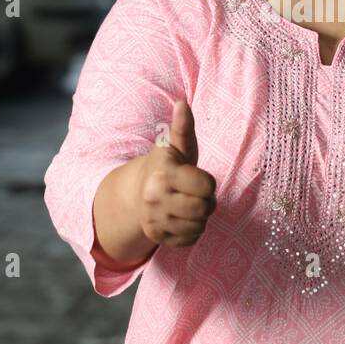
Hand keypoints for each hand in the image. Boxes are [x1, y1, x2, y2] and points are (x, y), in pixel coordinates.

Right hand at [135, 99, 216, 247]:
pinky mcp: (157, 236)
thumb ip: (183, 128)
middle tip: (196, 194)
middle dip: (207, 202)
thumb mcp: (176, 148)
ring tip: (188, 205)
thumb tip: (182, 104)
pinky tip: (182, 219)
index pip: (208, 186)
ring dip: (200, 217)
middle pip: (204, 209)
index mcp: (164, 174)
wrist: (136, 194)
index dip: (208, 183)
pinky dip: (192, 232)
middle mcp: (155, 197)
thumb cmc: (167, 167)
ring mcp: (154, 219)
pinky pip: (190, 240)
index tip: (197, 178)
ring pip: (199, 226)